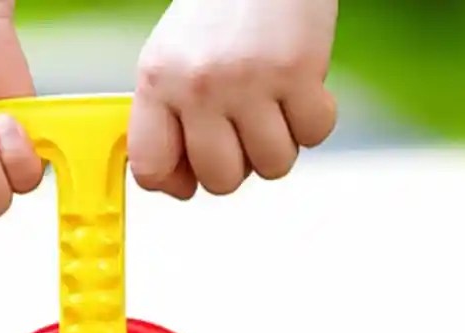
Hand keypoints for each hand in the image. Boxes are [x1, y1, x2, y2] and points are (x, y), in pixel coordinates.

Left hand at [128, 0, 338, 197]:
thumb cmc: (218, 11)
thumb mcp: (169, 58)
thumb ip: (166, 116)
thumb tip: (181, 181)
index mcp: (157, 82)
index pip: (150, 167)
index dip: (172, 183)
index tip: (187, 178)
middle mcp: (199, 85)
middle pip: (219, 179)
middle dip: (235, 169)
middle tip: (240, 138)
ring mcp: (250, 80)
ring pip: (272, 165)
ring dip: (278, 148)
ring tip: (272, 112)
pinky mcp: (300, 71)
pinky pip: (314, 135)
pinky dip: (312, 122)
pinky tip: (300, 94)